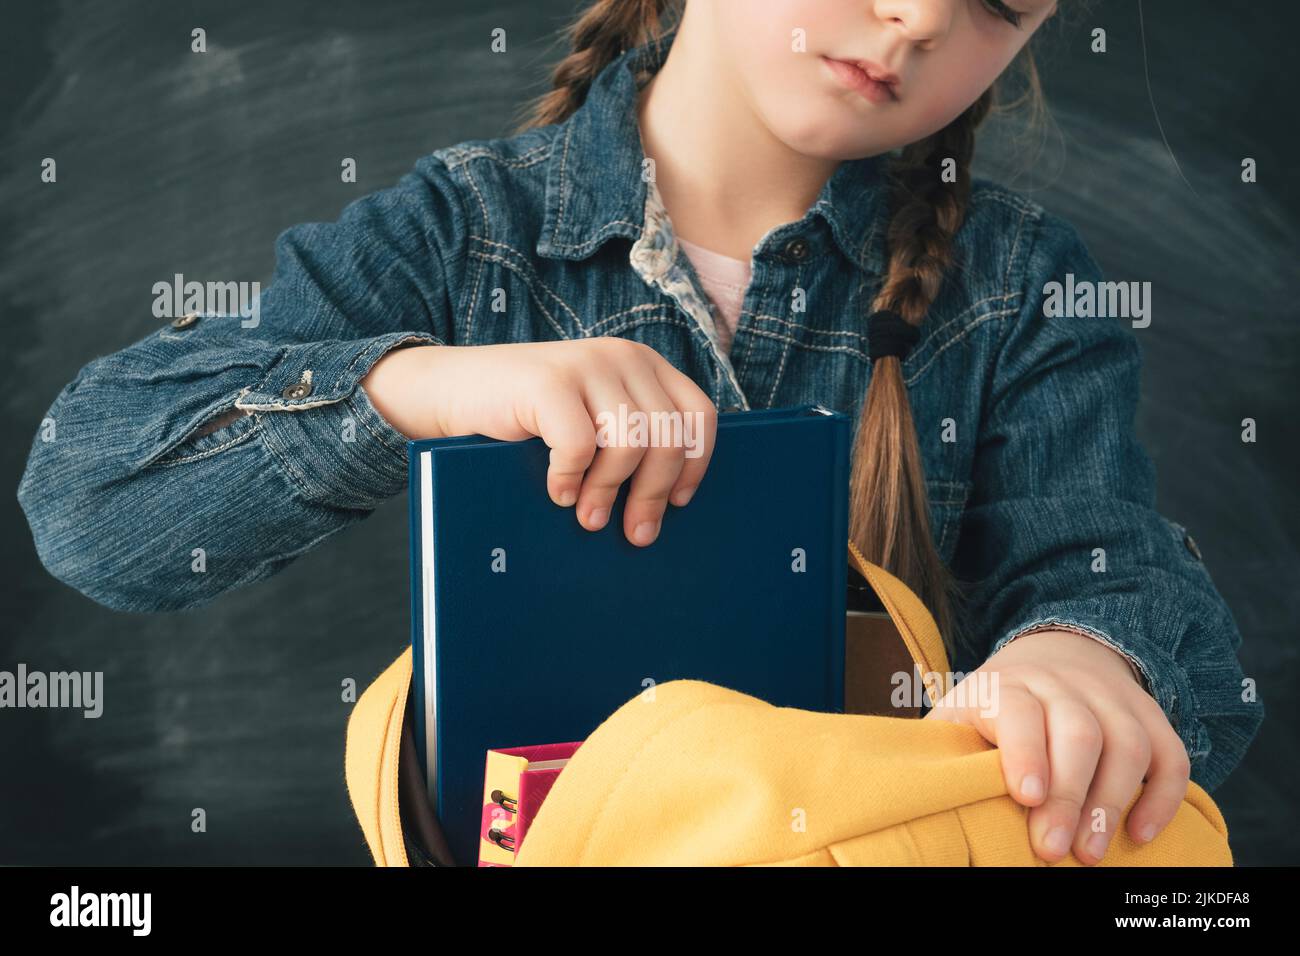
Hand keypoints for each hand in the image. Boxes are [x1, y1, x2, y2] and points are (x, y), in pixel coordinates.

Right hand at [361, 339, 716, 546]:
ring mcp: (586, 365)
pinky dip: (570, 479)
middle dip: (652, 494)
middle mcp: (622, 357)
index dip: (695, 464)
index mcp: (643, 364)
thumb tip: (662, 510)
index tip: (677, 503)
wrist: (450, 390)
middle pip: (668, 437)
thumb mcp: (591, 420)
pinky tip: (557, 493)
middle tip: (635, 534)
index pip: (699, 414)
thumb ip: (630, 440)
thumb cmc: (526, 421)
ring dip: (609, 493)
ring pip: (630, 444)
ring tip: (588, 519)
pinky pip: (580, 446)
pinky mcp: (549, 382)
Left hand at [922, 629, 1190, 864]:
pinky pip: (1169, 752)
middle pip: (1078, 732)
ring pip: (1127, 742)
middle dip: (1069, 795)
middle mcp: (1063, 683)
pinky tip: (1140, 833)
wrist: (1052, 655)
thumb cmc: (994, 706)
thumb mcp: (958, 716)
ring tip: (1091, 853)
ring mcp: (1111, 696)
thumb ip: (945, 750)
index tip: (1025, 796)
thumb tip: (920, 798)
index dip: (1025, 752)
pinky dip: (1163, 795)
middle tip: (1053, 849)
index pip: (1020, 710)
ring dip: (1112, 802)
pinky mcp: (1148, 715)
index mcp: (1007, 683)